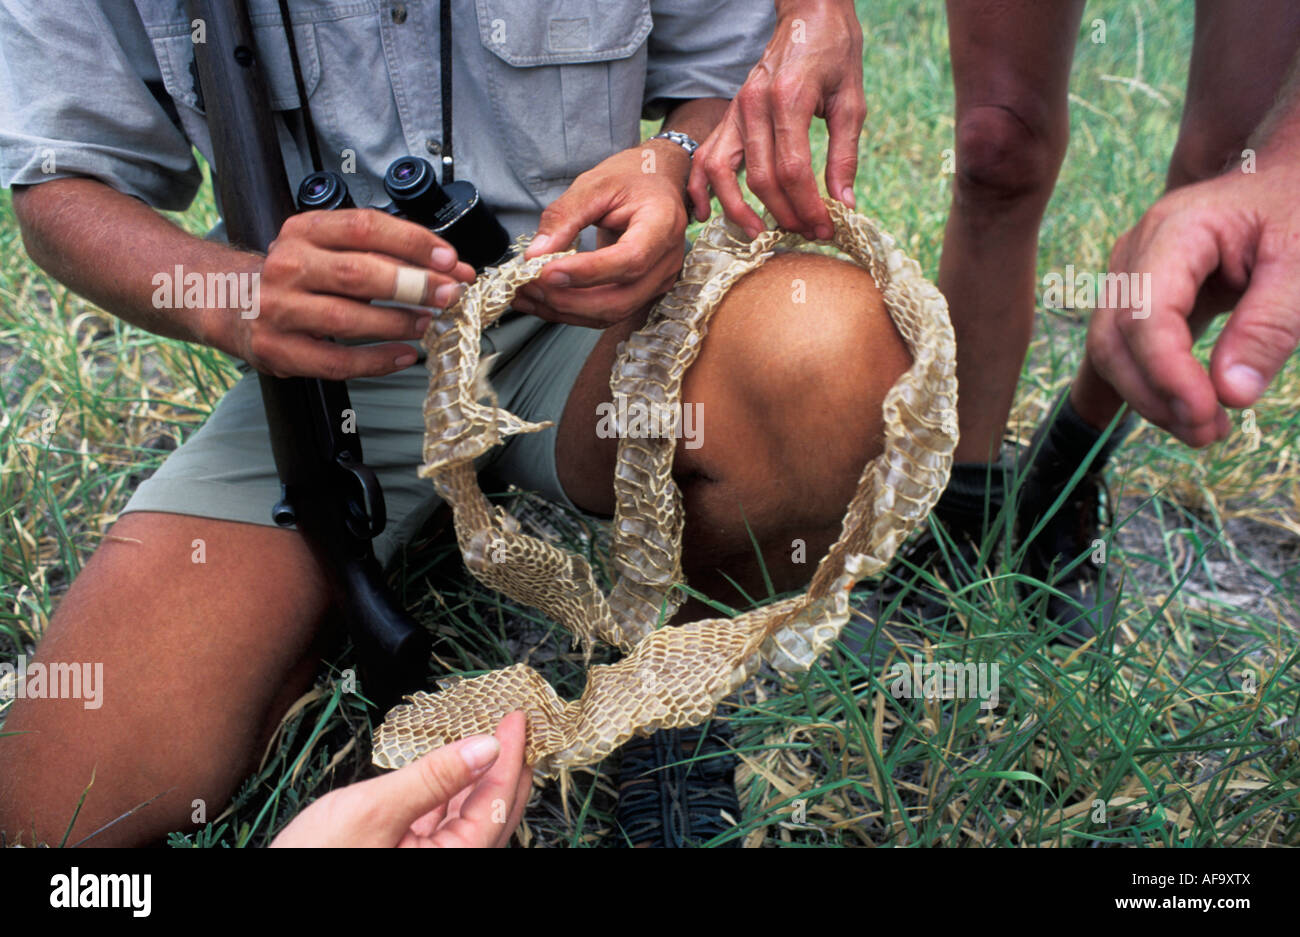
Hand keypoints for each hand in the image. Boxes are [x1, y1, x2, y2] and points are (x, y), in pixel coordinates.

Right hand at [205, 209, 475, 379]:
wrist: (229, 301)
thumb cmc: (295, 275)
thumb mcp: (325, 246)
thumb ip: (382, 253)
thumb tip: (449, 268)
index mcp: (304, 231)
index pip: (365, 227)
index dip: (412, 242)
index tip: (448, 258)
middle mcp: (289, 266)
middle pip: (360, 273)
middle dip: (414, 284)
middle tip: (447, 294)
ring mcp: (280, 310)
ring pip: (348, 319)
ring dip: (397, 323)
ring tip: (427, 323)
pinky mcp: (279, 350)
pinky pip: (336, 362)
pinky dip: (377, 361)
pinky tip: (404, 355)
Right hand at [270, 711, 531, 847]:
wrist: (273, 895)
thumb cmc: (312, 862)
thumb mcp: (373, 810)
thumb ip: (432, 778)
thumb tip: (483, 747)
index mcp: (451, 861)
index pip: (498, 803)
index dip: (511, 755)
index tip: (517, 719)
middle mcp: (449, 864)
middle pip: (495, 812)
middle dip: (507, 765)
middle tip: (515, 723)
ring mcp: (431, 862)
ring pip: (472, 816)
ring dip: (483, 776)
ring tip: (490, 736)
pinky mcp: (412, 858)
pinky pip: (447, 823)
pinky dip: (455, 791)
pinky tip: (456, 766)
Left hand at [518, 142, 689, 327]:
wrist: (656, 183)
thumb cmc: (631, 178)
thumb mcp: (594, 184)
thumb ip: (564, 217)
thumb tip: (535, 255)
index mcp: (663, 224)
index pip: (630, 259)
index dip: (588, 272)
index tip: (547, 271)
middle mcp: (666, 261)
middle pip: (620, 299)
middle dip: (569, 300)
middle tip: (529, 285)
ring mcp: (658, 282)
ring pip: (612, 313)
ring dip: (565, 311)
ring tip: (528, 295)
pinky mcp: (643, 293)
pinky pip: (608, 312)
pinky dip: (572, 311)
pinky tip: (543, 301)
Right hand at [687, 0, 865, 239]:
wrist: (808, 15)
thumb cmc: (835, 53)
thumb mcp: (852, 102)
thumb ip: (845, 156)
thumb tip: (845, 205)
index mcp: (789, 99)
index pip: (793, 169)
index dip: (808, 206)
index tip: (825, 228)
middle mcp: (754, 105)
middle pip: (762, 178)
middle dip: (785, 214)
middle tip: (807, 234)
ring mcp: (736, 110)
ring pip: (723, 173)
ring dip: (738, 211)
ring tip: (760, 235)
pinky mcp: (728, 115)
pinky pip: (704, 157)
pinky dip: (701, 189)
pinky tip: (709, 215)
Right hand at [1085, 155, 1299, 446]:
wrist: (1288, 179)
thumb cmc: (1298, 208)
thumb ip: (1269, 325)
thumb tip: (1231, 395)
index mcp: (1174, 231)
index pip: (1145, 315)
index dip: (1167, 373)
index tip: (1207, 415)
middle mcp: (1136, 253)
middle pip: (1113, 340)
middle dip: (1154, 396)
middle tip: (1209, 434)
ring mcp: (1131, 275)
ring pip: (1111, 351)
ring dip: (1150, 398)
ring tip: (1207, 428)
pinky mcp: (1141, 297)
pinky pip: (1127, 349)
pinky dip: (1153, 385)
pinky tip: (1187, 409)